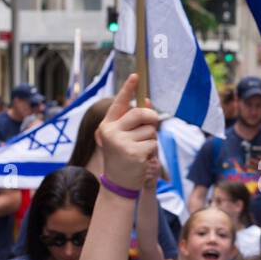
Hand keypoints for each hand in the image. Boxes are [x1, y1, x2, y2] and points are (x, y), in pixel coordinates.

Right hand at [96, 75, 159, 192]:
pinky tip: (142, 159)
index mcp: (107, 126)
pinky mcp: (133, 153)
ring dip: (151, 139)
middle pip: (140, 114)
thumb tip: (147, 101)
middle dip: (152, 117)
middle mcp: (111, 132)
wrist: (118, 183)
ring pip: (150, 131)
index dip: (128, 89)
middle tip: (154, 123)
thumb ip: (134, 121)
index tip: (136, 76)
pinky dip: (151, 151)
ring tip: (140, 150)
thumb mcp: (124, 137)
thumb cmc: (123, 157)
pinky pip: (153, 144)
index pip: (119, 104)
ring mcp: (121, 143)